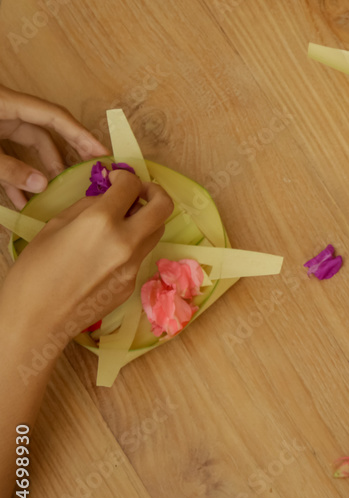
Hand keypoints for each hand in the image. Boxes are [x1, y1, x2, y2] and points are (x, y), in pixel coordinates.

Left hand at [0, 84, 106, 208]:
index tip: (102, 153)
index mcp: (6, 103)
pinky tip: (21, 200)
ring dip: (39, 172)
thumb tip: (41, 187)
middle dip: (64, 158)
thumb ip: (9, 169)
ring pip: (28, 148)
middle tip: (87, 175)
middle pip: (46, 133)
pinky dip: (16, 177)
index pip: (55, 116)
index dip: (81, 134)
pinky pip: (9, 156)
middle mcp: (6, 112)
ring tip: (55, 195)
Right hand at [1, 169, 170, 338]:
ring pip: (157, 232)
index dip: (125, 176)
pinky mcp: (133, 283)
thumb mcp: (54, 227)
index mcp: (100, 222)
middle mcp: (125, 242)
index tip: (117, 177)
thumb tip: (106, 196)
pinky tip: (108, 250)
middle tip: (139, 192)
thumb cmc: (34, 272)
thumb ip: (86, 207)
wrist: (37, 319)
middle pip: (164, 207)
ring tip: (124, 219)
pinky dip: (132, 244)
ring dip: (147, 219)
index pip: (132, 186)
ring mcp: (133, 265)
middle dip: (154, 192)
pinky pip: (141, 255)